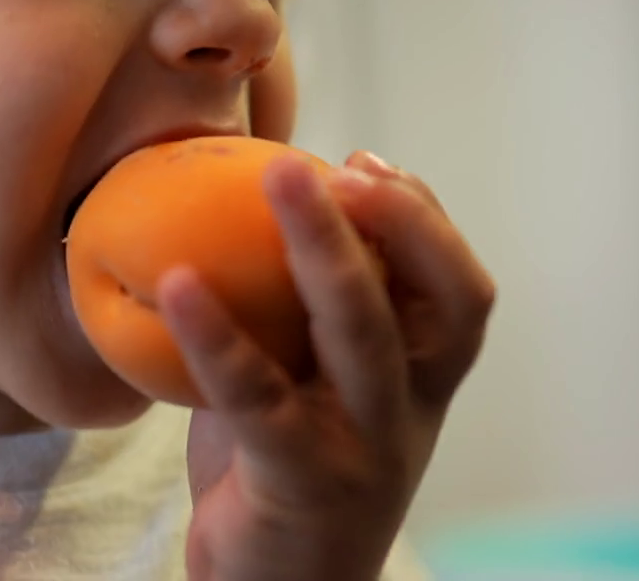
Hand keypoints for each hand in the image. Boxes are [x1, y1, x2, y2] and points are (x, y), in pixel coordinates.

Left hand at [160, 151, 494, 580]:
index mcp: (421, 378)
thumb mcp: (313, 378)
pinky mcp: (301, 482)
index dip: (425, 218)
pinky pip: (260, 398)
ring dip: (323, 247)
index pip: (460, 288)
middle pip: (425, 300)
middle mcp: (409, 409)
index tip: (363, 160)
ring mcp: (363, 448)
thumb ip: (305, 305)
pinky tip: (179, 285)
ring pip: (360, 335)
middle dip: (390, 214)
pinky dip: (217, 336)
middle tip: (329, 157)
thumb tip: (255, 192)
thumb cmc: (288, 461)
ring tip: (275, 175)